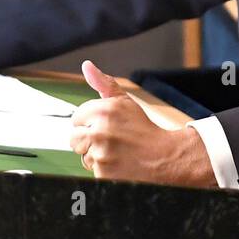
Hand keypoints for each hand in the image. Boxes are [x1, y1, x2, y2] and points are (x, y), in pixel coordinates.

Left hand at [70, 60, 215, 186]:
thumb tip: (86, 66)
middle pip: (74, 138)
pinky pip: (91, 169)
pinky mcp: (103, 172)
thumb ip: (103, 83)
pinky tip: (117, 163)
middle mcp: (99, 131)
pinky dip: (102, 169)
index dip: (90, 123)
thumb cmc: (142, 129)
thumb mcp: (125, 102)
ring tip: (115, 152)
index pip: (76, 118)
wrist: (164, 157)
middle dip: (88, 139)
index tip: (105, 126)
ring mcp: (100, 154)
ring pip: (83, 154)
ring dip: (95, 155)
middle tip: (110, 140)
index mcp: (103, 111)